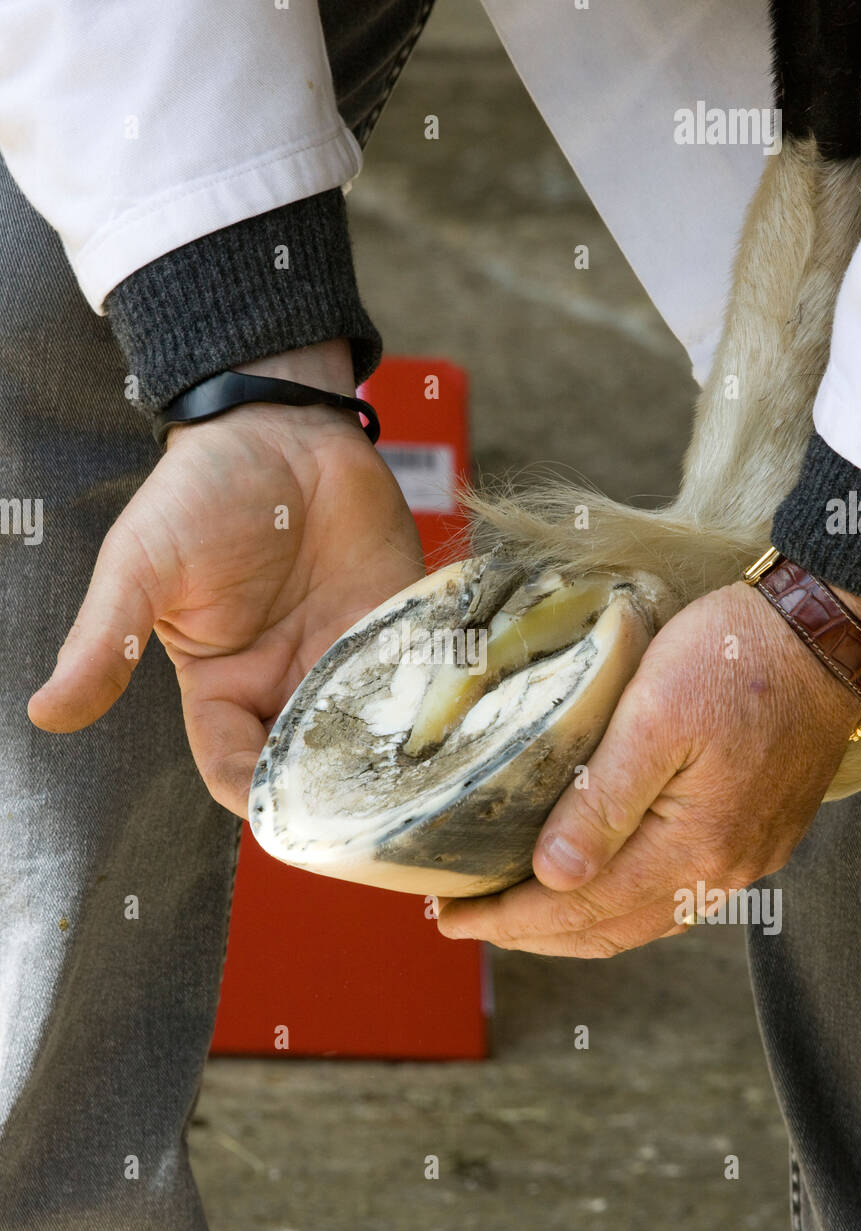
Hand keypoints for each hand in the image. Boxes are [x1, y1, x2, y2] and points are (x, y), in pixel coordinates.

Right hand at [28, 341, 424, 816]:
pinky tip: (440, 714)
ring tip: (406, 767)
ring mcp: (343, 658)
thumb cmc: (201, 489)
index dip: (252, 793)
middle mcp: (286, 684)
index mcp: (221, 686)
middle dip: (329, 788)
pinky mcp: (395, 628)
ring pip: (368, 735)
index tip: (280, 805)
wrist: (281, 422)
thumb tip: (46, 712)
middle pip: (308, 766)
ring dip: (384, 754)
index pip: (233, 767)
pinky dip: (427, 702)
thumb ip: (103, 639)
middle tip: (360, 797)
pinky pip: (414, 681)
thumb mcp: (141, 564)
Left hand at [437, 580, 860, 956]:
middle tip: (466, 922)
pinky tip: (596, 891)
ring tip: (517, 917)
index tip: (452, 918)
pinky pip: (676, 900)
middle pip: (609, 929)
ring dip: (575, 926)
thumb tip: (552, 876)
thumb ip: (602, 801)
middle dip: (530, 933)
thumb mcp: (654, 717)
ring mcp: (743, 858)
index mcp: (692, 846)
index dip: (509, 919)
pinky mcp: (755, 838)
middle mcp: (721, 870)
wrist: (824, 634)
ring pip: (643, 921)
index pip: (579, 906)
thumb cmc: (736, 658)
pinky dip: (622, 907)